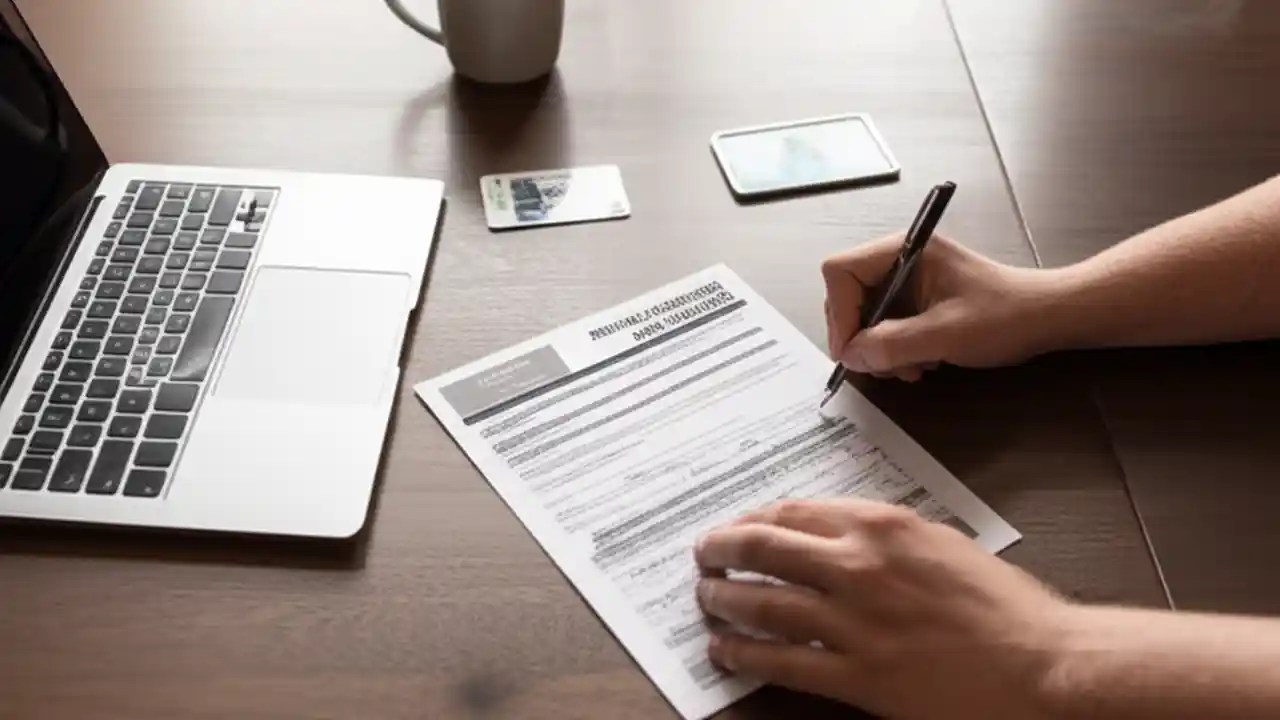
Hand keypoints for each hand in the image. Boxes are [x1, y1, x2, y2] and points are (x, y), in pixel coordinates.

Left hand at [694, 499, 1069, 719]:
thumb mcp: (943, 545)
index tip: (740, 523)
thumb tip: (840, 533)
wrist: (1044, 665)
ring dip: (723, 598)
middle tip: (703, 553)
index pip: (795, 510)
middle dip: (722, 547)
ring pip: (761, 602)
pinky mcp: (857, 676)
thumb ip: (887, 535)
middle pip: (764, 546)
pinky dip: (743, 653)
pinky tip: (724, 650)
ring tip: (704, 599)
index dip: (755, 516)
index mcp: (883, 527)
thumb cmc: (1007, 607)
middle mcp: (859, 566)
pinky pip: (781, 661)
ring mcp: (853, 622)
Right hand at [821, 234, 1057, 380]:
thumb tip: (850, 355)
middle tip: (880, 366)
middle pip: (847, 295)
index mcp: (904, 250)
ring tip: (910, 369)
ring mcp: (909, 280)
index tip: (853, 351)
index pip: (840, 272)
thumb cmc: (1005, 317)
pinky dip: (894, 349)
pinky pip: (886, 325)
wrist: (1049, 317)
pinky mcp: (919, 300)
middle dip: (860, 336)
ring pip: (865, 316)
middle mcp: (900, 259)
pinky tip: (920, 363)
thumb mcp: (945, 334)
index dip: (839, 313)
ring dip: (879, 349)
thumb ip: (893, 344)